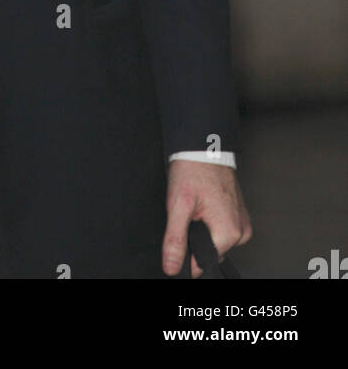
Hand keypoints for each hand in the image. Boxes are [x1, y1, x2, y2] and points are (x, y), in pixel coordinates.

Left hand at [162, 160, 251, 276]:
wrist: (204, 146)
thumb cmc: (193, 170)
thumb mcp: (178, 205)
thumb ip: (175, 239)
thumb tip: (171, 267)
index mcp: (229, 233)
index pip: (202, 263)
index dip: (185, 252)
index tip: (180, 232)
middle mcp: (241, 232)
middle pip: (210, 252)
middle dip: (195, 238)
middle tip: (188, 213)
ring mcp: (242, 223)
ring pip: (215, 241)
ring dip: (203, 230)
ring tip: (196, 206)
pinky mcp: (240, 216)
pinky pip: (222, 230)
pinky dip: (210, 223)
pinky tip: (204, 206)